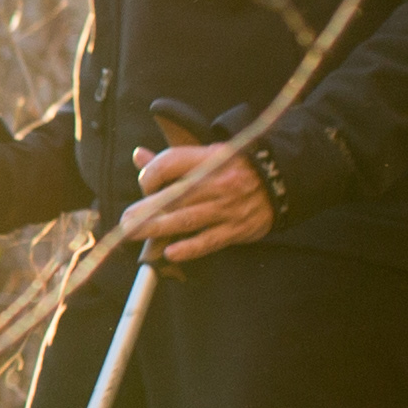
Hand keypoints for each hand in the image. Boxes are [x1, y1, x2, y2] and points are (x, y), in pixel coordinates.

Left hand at [124, 136, 279, 262]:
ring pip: (187, 219)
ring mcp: (227, 207)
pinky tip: (170, 253)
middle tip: (124, 220)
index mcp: (209, 159)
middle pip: (174, 195)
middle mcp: (217, 183)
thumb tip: (138, 156)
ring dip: (157, 228)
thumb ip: (172, 159)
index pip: (170, 164)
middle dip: (146, 209)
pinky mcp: (236, 229)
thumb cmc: (237, 166)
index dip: (150, 175)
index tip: (145, 185)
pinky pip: (210, 240)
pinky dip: (190, 248)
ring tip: (132, 233)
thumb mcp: (209, 154)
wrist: (282, 179)